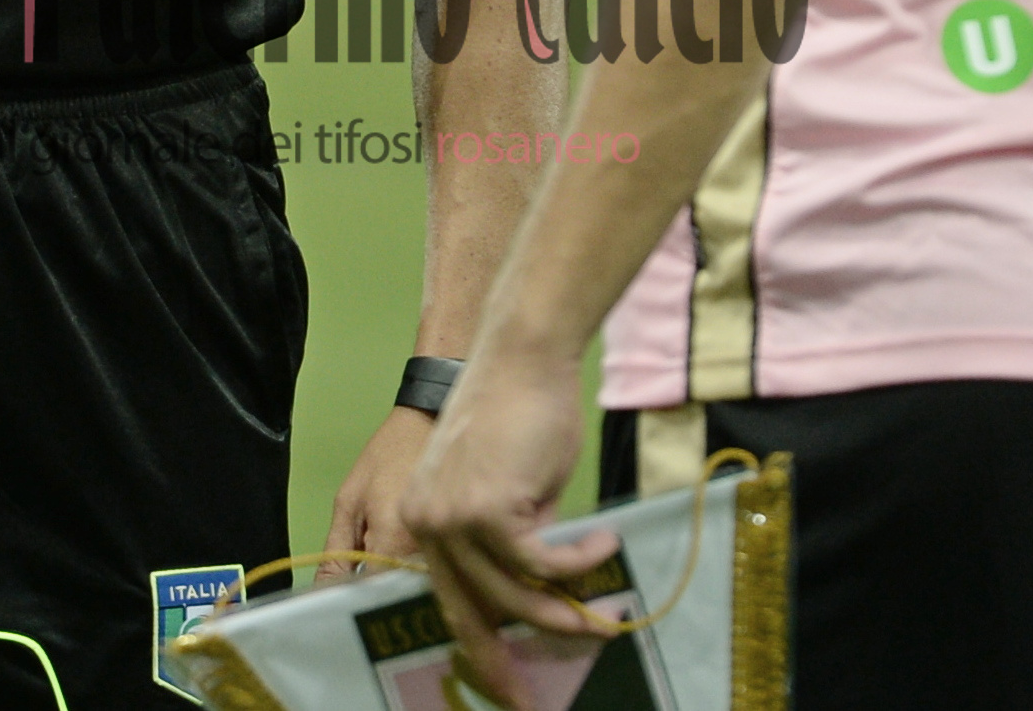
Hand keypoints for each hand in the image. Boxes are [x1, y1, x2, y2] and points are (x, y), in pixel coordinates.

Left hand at [317, 404, 438, 583]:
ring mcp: (441, 556)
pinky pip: (424, 578)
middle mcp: (423, 558)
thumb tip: (324, 590)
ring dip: (389, 588)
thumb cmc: (385, 458)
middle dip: (370, 597)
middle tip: (354, 585)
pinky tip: (396, 560)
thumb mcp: (349, 499)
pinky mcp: (450, 551)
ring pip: (409, 591)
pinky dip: (406, 575)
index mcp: (394, 544)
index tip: (336, 601)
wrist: (427, 428)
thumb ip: (337, 549)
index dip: (349, 601)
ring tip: (377, 572)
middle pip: (392, 598)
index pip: (368, 595)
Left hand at [400, 347, 609, 710]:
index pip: (450, 601)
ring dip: (565, 608)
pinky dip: (579, 561)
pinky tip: (605, 544)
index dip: (480, 649)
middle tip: (538, 698)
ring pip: (513, 594)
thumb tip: (543, 598)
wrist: (524, 356)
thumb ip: (514, 541)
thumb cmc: (523, 414)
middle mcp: (428, 522)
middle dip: (508, 661)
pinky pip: (540, 562)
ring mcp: (452, 516)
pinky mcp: (486, 507)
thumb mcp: (512, 489)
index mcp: (426, 519)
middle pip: (474, 612)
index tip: (506, 687)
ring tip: (606, 611)